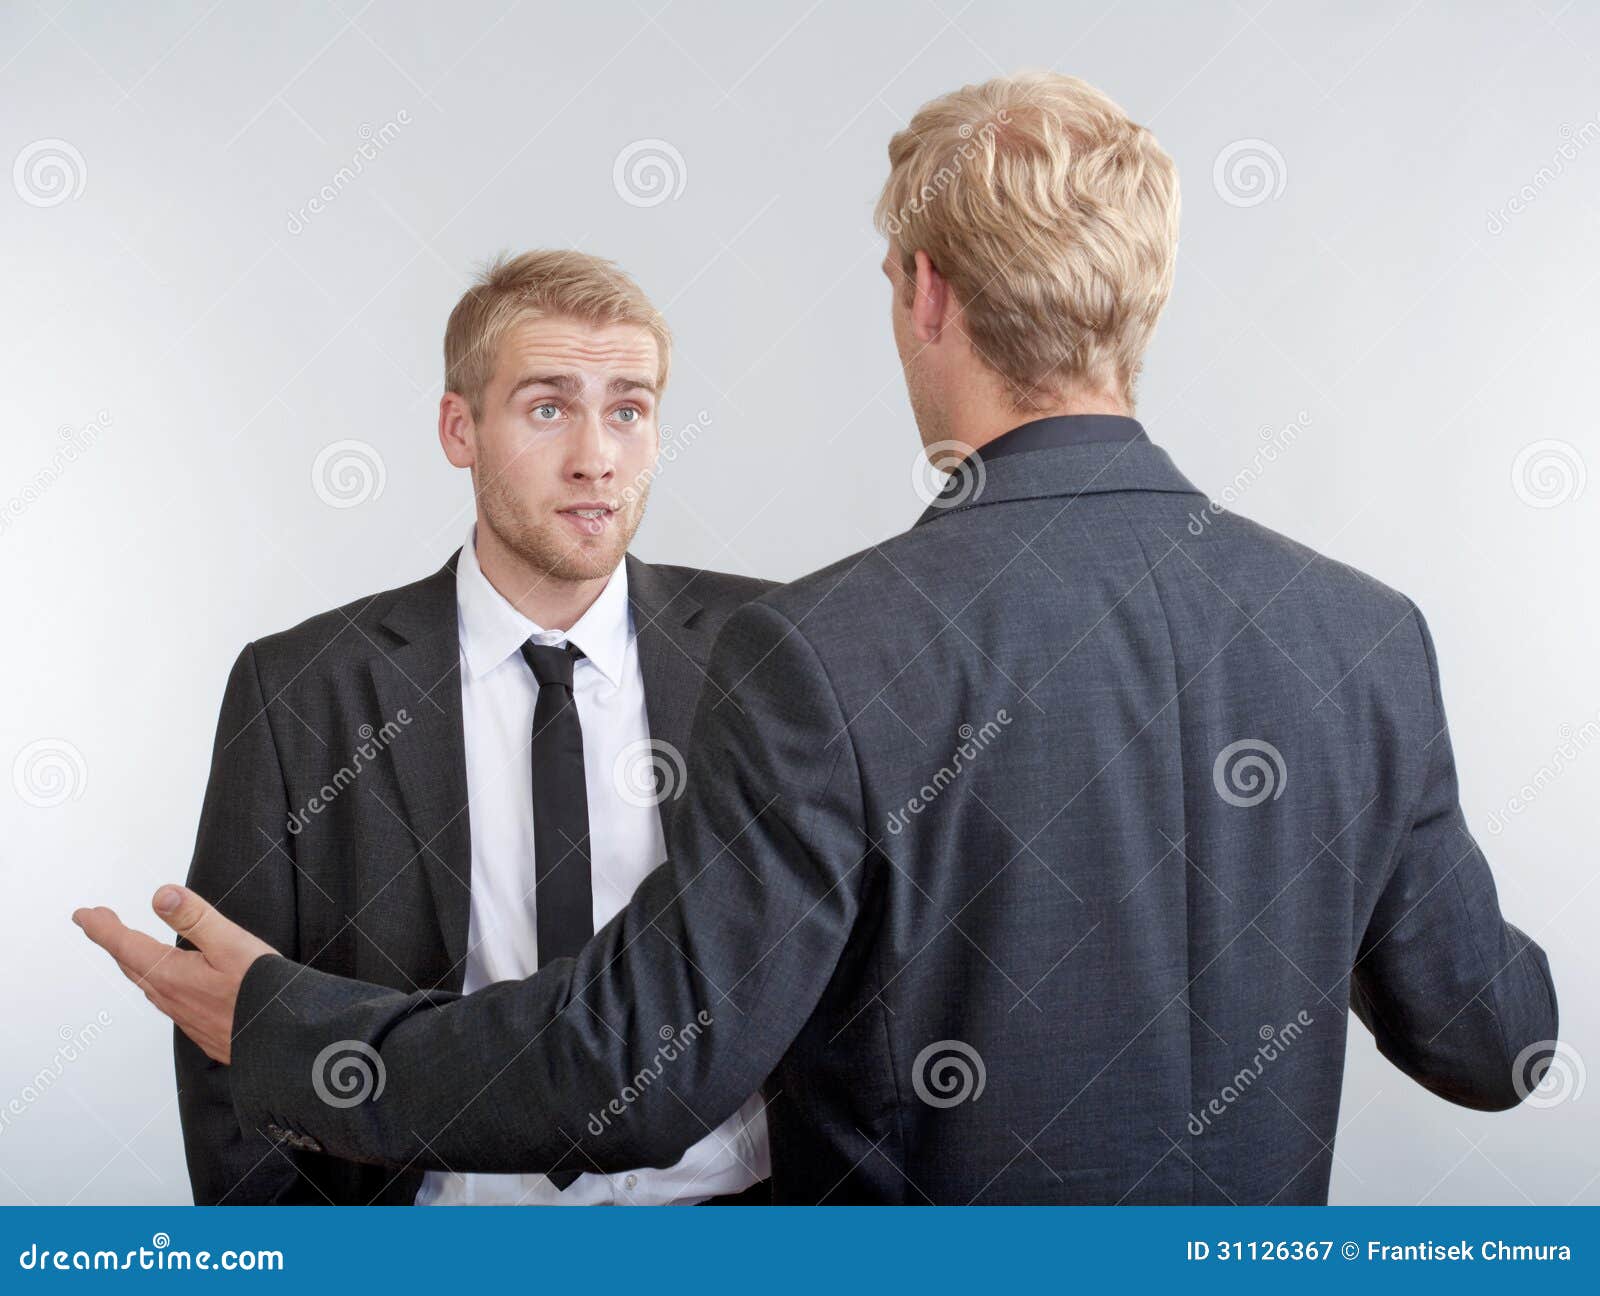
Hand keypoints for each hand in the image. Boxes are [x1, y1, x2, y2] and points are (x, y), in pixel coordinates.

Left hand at [73, 886, 277, 1064]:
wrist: (283, 1043)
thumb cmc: (262, 994)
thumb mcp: (232, 944)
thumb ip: (196, 918)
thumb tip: (160, 895)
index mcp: (172, 974)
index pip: (125, 946)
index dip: (101, 927)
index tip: (83, 914)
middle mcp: (171, 997)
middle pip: (131, 964)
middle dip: (113, 940)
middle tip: (99, 921)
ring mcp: (185, 1015)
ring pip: (147, 983)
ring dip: (132, 960)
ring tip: (129, 946)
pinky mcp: (201, 1027)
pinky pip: (166, 999)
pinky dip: (155, 980)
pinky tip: (169, 981)